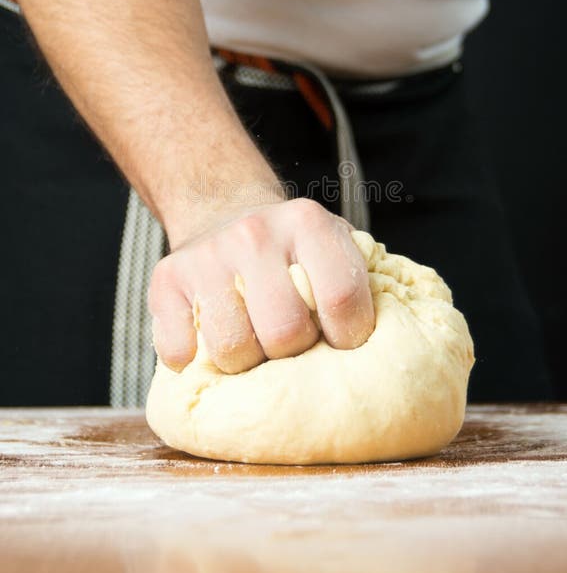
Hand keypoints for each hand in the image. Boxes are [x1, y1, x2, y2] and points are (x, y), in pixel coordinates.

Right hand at [148, 198, 374, 372]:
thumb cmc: (293, 251)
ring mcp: (207, 255)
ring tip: (254, 343)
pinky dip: (191, 360)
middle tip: (291, 342)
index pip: (341, 299)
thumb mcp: (332, 245)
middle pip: (284, 332)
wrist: (224, 211)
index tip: (341, 341)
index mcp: (308, 223)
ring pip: (232, 348)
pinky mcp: (166, 279)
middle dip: (293, 352)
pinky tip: (205, 343)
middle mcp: (255, 233)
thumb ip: (360, 283)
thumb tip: (394, 349)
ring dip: (246, 361)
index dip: (349, 337)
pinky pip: (177, 349)